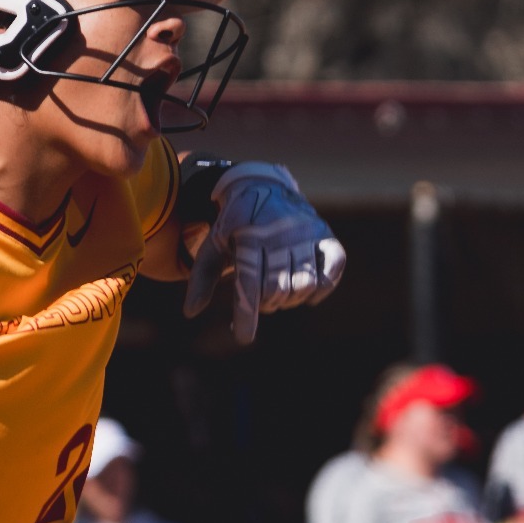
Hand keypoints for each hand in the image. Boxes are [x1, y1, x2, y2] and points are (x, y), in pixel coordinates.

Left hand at [183, 162, 347, 343]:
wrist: (261, 185)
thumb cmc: (234, 224)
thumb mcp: (213, 245)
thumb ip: (202, 278)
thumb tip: (190, 313)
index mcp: (250, 236)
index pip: (250, 284)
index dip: (247, 315)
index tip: (243, 337)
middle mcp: (281, 233)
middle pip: (277, 290)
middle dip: (266, 305)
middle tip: (260, 300)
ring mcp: (306, 232)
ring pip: (305, 285)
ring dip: (290, 299)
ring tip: (278, 293)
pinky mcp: (325, 234)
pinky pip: (334, 269)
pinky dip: (323, 287)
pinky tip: (308, 293)